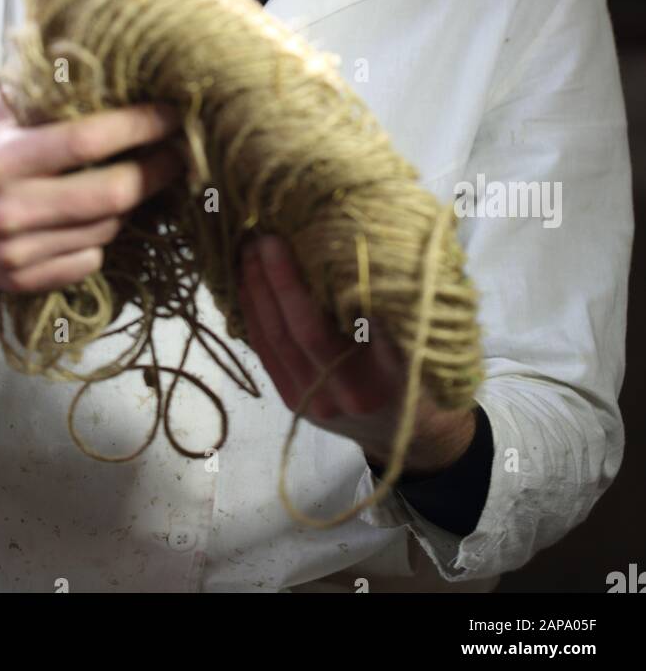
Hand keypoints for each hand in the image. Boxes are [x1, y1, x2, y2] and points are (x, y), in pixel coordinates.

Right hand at [0, 93, 185, 318]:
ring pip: (105, 229)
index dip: (139, 126)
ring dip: (129, 204)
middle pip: (110, 195)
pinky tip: (95, 216)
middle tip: (181, 152)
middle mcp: (9, 208)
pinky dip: (100, 236)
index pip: (87, 141)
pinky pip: (87, 260)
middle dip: (156, 171)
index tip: (173, 113)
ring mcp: (14, 250)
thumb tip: (101, 60)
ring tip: (138, 178)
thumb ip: (41, 92)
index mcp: (3, 158)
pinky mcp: (18, 279)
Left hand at [236, 232, 475, 474]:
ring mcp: (316, 403)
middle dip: (276, 277)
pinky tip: (246, 284)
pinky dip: (252, 315)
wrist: (413, 436)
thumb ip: (393, 302)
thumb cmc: (424, 372)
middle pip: (300, 328)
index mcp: (388, 372)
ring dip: (257, 291)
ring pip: (274, 340)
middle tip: (264, 234)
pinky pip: (265, 353)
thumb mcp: (424, 338)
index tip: (297, 237)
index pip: (345, 319)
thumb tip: (352, 239)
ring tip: (249, 250)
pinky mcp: (294, 403)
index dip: (312, 280)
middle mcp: (349, 392)